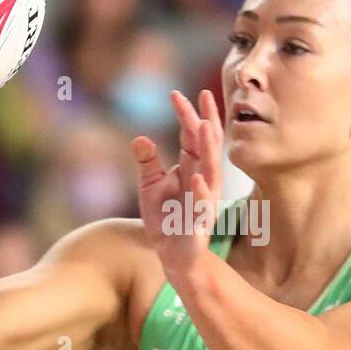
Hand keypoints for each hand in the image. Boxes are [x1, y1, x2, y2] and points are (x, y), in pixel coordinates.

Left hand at [131, 90, 223, 274]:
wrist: (171, 256)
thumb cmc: (165, 218)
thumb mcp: (150, 186)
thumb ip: (148, 163)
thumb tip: (140, 139)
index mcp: (192, 168)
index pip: (192, 136)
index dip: (187, 115)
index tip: (177, 94)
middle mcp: (203, 180)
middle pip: (207, 146)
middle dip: (207, 121)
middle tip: (204, 96)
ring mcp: (204, 201)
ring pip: (211, 171)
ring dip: (208, 149)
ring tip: (204, 125)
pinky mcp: (200, 224)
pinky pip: (202, 206)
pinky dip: (200, 192)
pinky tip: (195, 177)